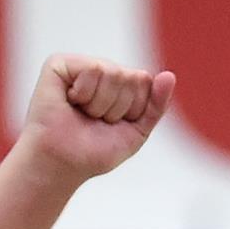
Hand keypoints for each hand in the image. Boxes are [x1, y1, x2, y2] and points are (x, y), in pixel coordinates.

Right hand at [13, 55, 176, 184]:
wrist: (62, 164)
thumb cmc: (94, 152)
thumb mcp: (136, 132)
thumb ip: (156, 105)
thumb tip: (169, 75)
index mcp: (119, 84)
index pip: (144, 80)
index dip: (133, 109)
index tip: (112, 125)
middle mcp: (100, 70)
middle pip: (131, 76)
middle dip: (117, 108)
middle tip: (94, 121)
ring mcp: (80, 66)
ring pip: (113, 72)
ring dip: (100, 105)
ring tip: (82, 114)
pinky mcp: (59, 64)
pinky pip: (93, 69)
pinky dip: (84, 94)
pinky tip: (70, 102)